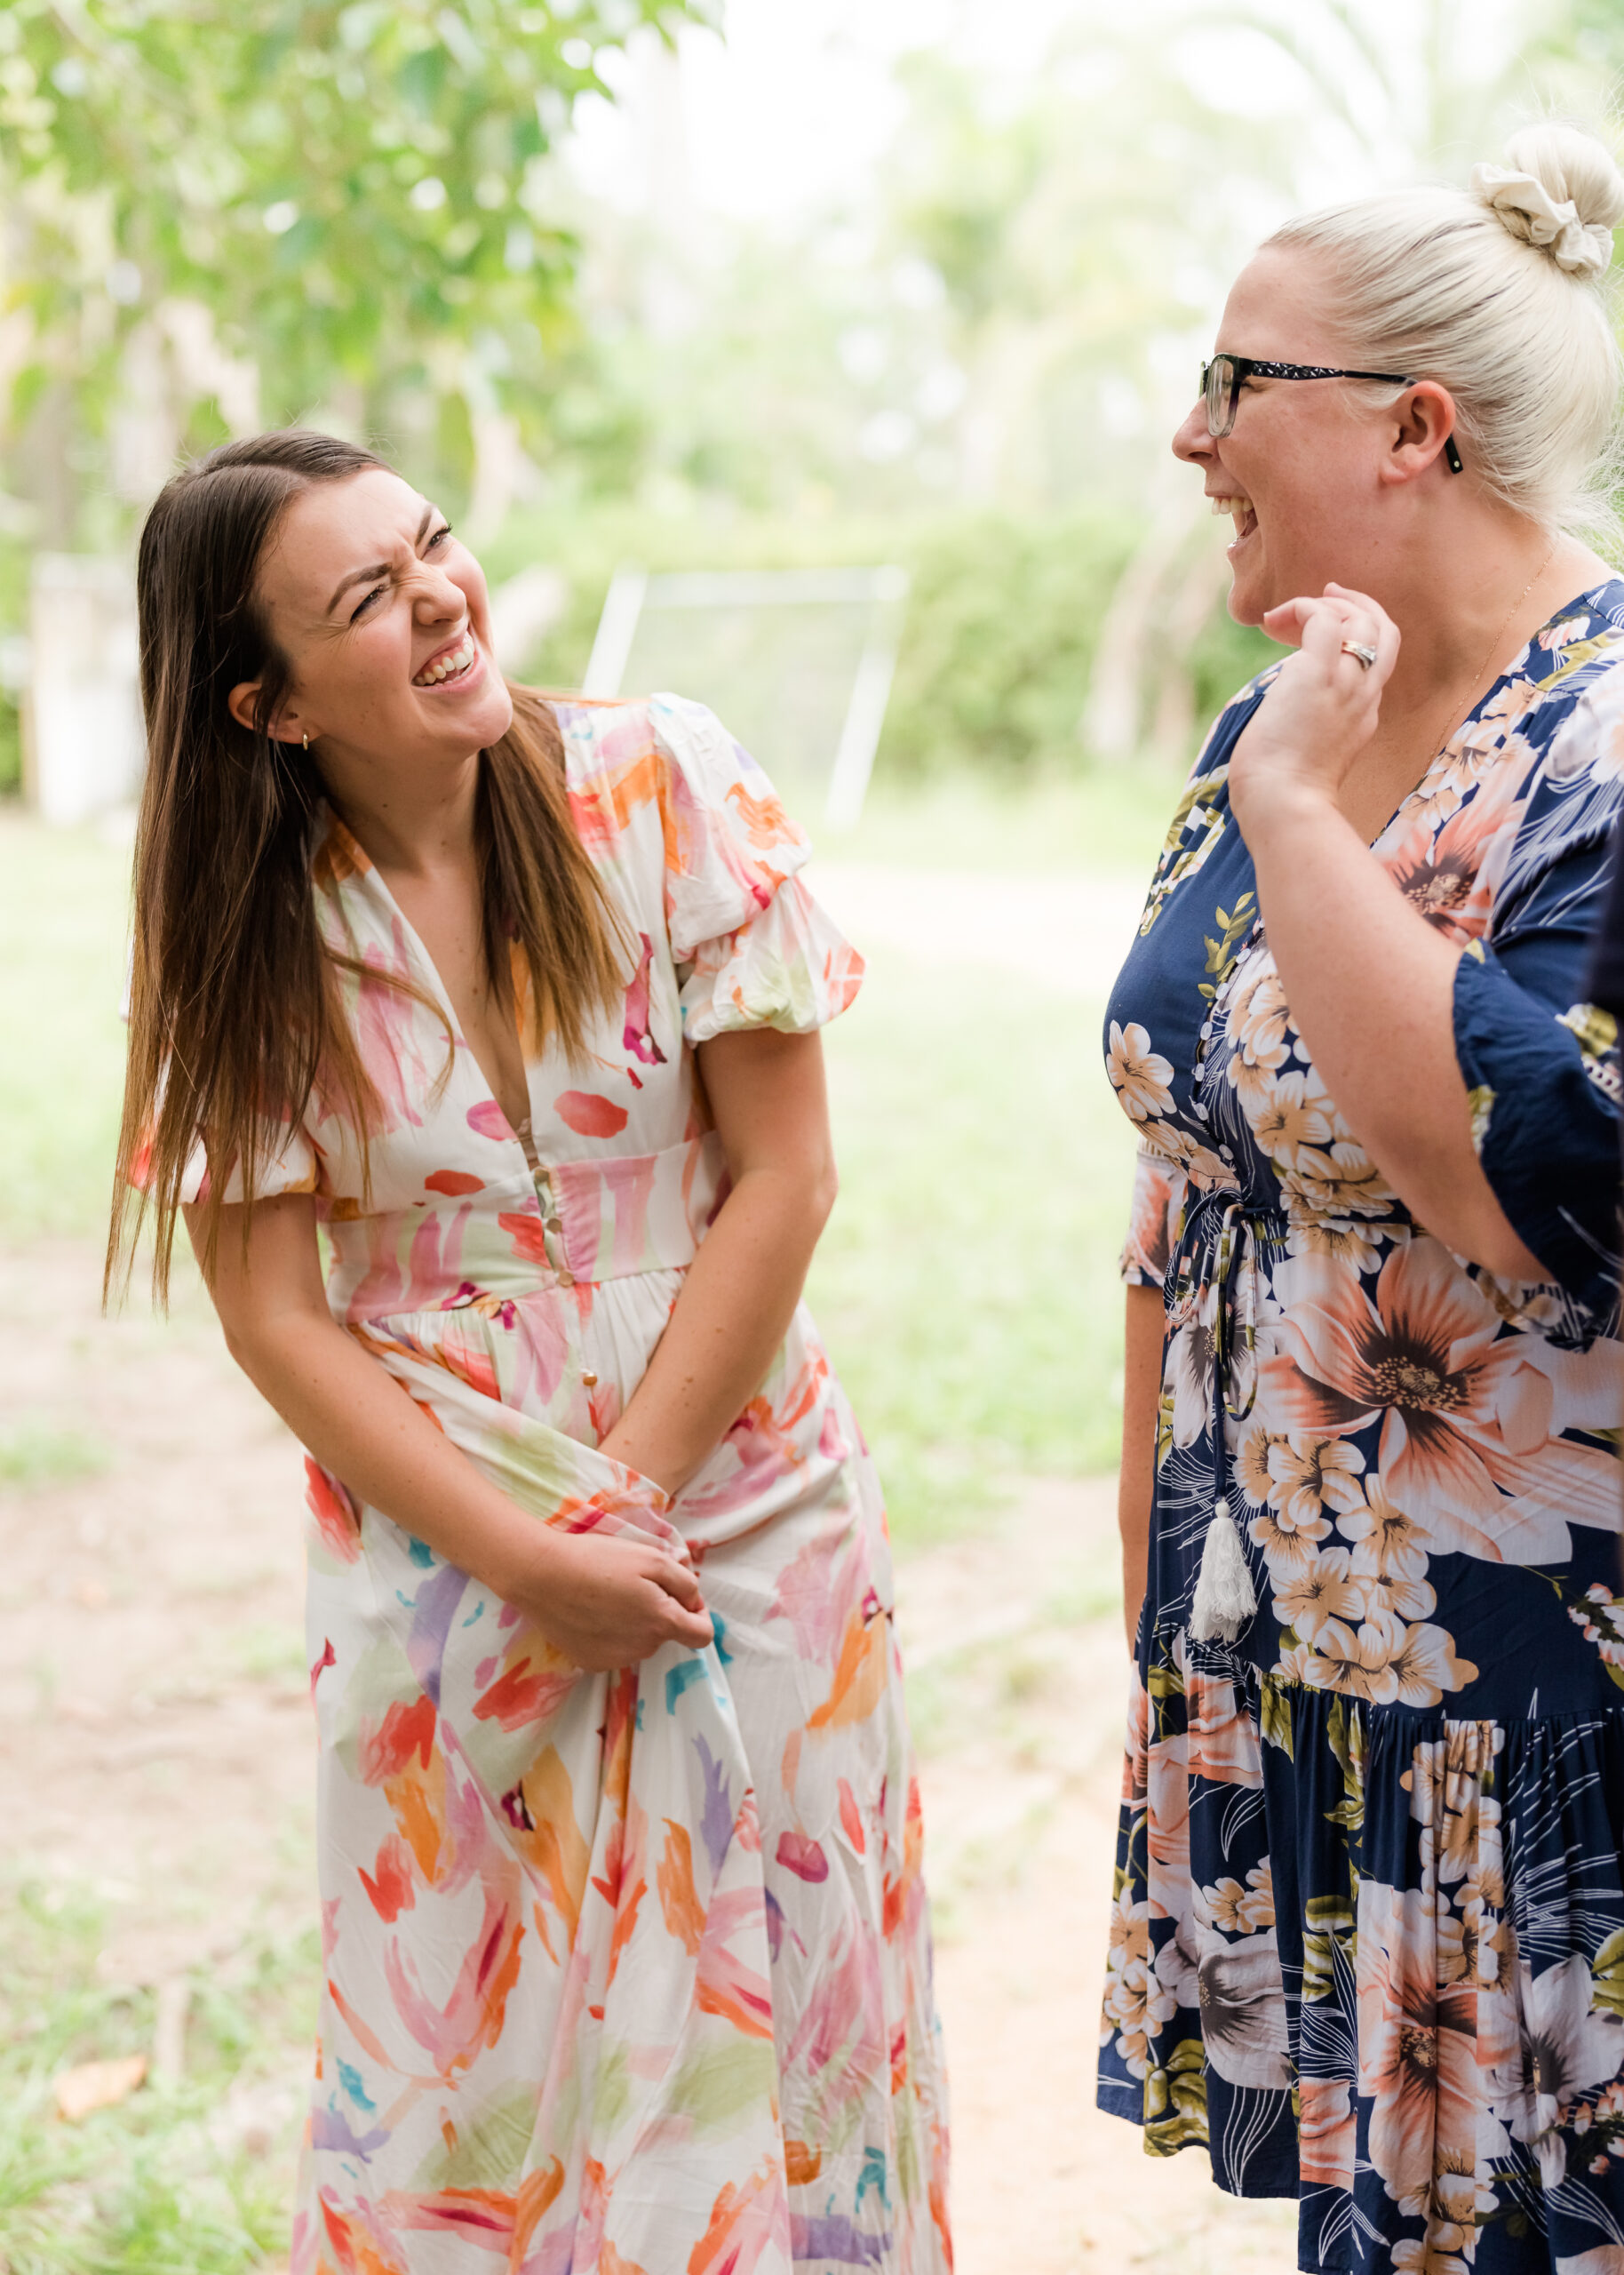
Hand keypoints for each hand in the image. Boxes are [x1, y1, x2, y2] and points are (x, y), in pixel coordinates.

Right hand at [513, 1529, 713, 1670]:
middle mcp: (642, 1649)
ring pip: (640, 1642)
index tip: (684, 1599)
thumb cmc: (598, 1560)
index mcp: (661, 1622)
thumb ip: (684, 1581)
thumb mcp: (651, 1557)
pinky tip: (591, 1612)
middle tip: (633, 1583)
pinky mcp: (590, 1663)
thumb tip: (692, 1602)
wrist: (541, 1576)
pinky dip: (611, 1634)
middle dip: (660, 1611)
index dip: (700, 1614)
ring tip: (607, 1595)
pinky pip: (614, 1650)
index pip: (702, 1636)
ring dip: (635, 1623)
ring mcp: (615, 1660)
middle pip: (666, 1634)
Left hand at [1227, 583, 1399, 835]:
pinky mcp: (1317, 675)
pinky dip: (1303, 609)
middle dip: (1360, 604)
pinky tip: (1274, 621)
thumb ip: (1307, 731)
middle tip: (1326, 594)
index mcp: (1363, 716)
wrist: (1285, 805)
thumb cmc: (1283, 793)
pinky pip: (1324, 620)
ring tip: (1287, 613)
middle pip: (1386, 631)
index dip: (1358, 636)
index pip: (1378, 661)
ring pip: (1363, 619)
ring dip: (1329, 603)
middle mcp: (1364, 696)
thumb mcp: (1307, 756)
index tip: (1329, 626)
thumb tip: (1279, 720)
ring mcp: (1345, 684)